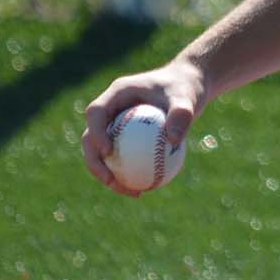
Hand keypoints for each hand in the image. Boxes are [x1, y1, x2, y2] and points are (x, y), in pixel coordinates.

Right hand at [81, 58, 206, 197]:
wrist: (189, 87)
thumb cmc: (186, 88)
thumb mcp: (187, 98)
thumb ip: (181, 115)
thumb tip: (174, 142)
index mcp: (117, 94)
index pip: (96, 112)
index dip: (95, 132)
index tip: (108, 151)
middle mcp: (111, 110)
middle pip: (90, 138)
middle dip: (95, 162)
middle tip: (111, 181)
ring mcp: (115, 125)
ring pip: (103, 154)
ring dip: (110, 176)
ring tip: (130, 192)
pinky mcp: (125, 138)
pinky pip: (122, 160)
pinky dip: (129, 175)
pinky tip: (143, 191)